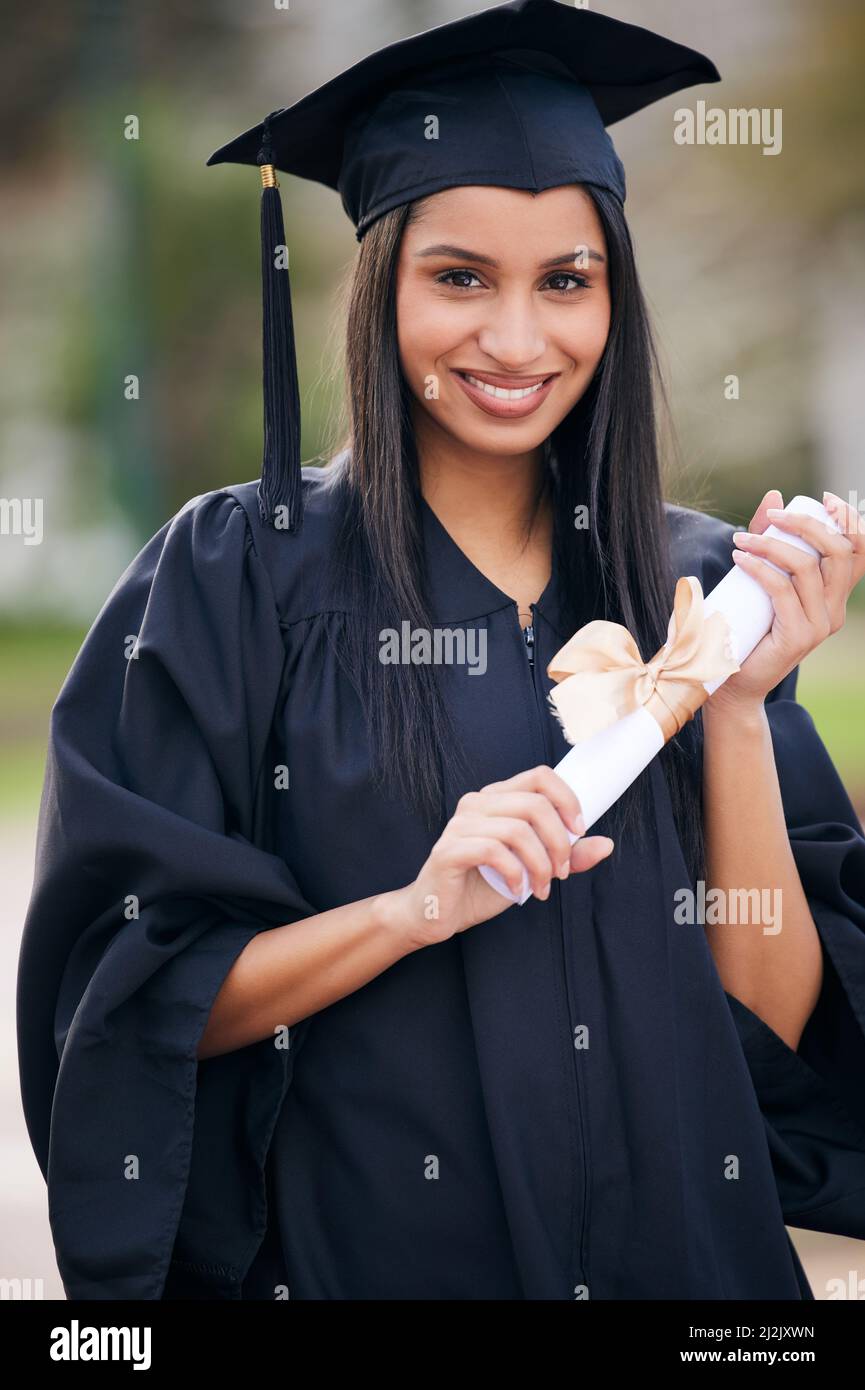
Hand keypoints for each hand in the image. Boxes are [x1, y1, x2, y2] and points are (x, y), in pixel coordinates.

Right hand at [391, 765, 614, 948]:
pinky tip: (516, 890)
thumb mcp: (533, 868)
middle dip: (559, 842)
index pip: (540, 776)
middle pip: (534, 803)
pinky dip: (515, 873)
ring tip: (540, 888)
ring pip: (518, 829)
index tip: (580, 830)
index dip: (567, 799)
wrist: (436, 914)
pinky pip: (494, 851)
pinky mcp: (449, 850)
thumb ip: (567, 855)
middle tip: (562, 873)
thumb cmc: (481, 886)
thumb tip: (605, 844)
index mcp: (497, 798)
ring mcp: (460, 825)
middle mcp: (477, 804)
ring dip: (540, 864)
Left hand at [707, 489, 864, 712]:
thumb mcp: (759, 577)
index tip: (823, 498)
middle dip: (808, 524)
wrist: (732, 683)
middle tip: (771, 516)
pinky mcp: (798, 637)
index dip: (850, 521)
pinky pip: (784, 590)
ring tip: (739, 540)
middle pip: (840, 552)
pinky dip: (761, 568)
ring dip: (772, 544)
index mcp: (834, 597)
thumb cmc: (745, 629)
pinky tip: (740, 559)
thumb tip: (774, 495)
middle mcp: (834, 611)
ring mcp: (819, 626)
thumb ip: (768, 538)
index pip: (859, 552)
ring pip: (809, 567)